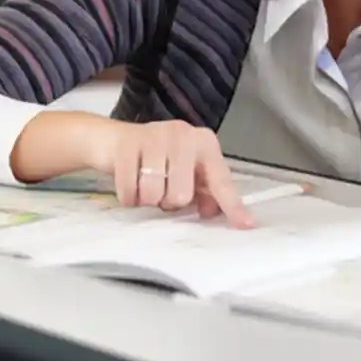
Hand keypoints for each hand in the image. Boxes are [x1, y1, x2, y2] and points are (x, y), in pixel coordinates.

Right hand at [87, 120, 254, 228]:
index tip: (246, 225)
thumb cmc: (156, 158)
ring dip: (146, 200)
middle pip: (181, 195)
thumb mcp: (186, 171)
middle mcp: (184, 135)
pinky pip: (129, 189)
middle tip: (163, 191)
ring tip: (145, 186)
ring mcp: (156, 135)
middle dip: (168, 201)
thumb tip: (213, 211)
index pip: (221, 181)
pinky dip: (128, 196)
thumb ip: (205, 191)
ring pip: (154, 193)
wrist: (114, 140)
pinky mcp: (128, 143)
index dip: (231, 205)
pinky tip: (130, 184)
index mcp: (205, 144)